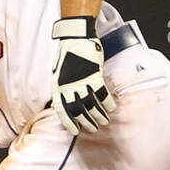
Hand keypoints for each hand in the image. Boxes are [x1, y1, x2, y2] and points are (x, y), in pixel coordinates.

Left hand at [50, 16, 114, 134]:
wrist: (76, 37)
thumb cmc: (67, 54)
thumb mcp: (57, 72)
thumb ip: (61, 88)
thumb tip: (63, 102)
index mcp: (58, 86)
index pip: (62, 110)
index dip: (69, 123)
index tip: (75, 132)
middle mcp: (68, 87)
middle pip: (78, 111)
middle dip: (87, 122)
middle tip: (93, 129)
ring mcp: (81, 82)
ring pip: (91, 105)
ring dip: (99, 115)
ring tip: (104, 122)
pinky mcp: (94, 76)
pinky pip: (102, 94)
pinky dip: (107, 103)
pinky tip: (111, 108)